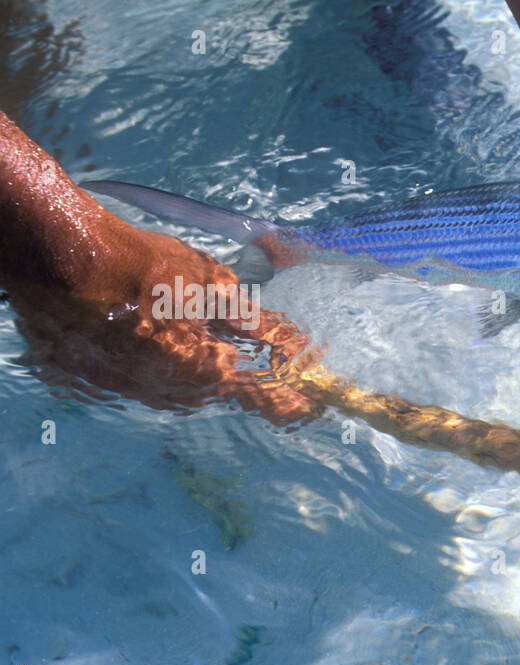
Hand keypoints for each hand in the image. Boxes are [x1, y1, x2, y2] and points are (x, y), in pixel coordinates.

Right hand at [0, 110, 316, 424]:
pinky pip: (131, 378)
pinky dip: (144, 359)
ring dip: (188, 366)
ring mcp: (122, 389)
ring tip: (180, 329)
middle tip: (240, 346)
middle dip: (232, 370)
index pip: (260, 397)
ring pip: (172, 388)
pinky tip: (137, 330)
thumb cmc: (139, 264)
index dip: (291, 403)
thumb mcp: (209, 283)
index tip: (315, 409)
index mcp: (200, 370)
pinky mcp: (87, 380)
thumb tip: (294, 341)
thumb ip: (254, 319)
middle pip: (214, 391)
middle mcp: (163, 391)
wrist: (59, 254)